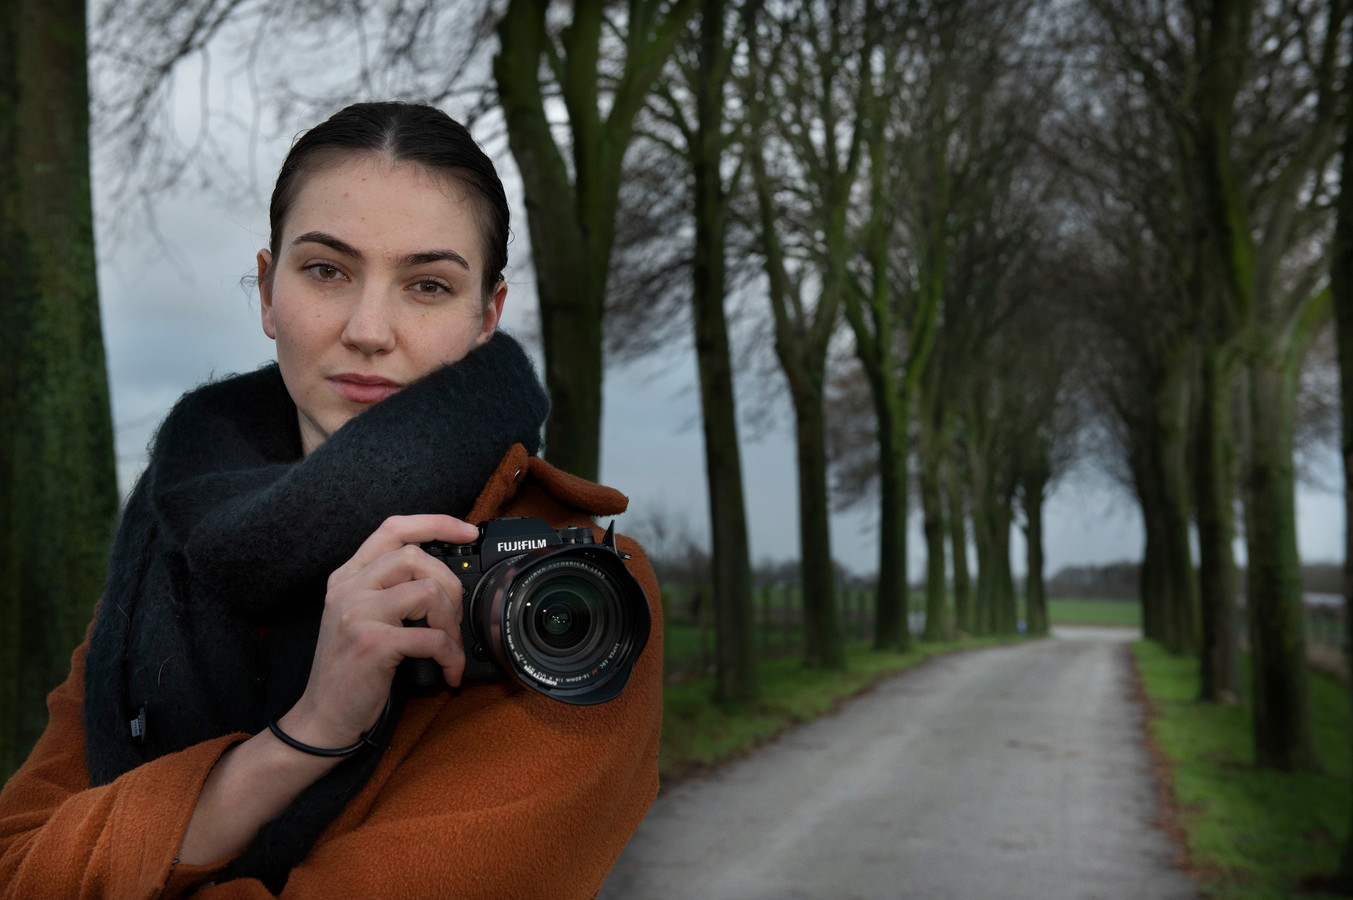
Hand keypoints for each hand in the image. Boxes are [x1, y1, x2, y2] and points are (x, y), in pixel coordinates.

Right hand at [278, 514, 477, 748]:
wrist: (322, 718)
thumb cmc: (350, 671)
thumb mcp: (360, 618)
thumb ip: (388, 589)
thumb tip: (442, 577)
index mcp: (347, 576)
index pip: (393, 528)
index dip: (435, 523)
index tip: (468, 531)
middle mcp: (348, 588)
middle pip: (416, 557)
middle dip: (450, 585)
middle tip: (452, 618)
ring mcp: (357, 614)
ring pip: (427, 591)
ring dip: (451, 620)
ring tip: (448, 645)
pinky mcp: (372, 644)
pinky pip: (431, 638)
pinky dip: (451, 655)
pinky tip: (448, 671)